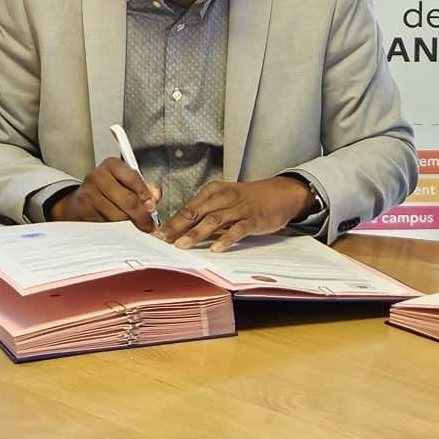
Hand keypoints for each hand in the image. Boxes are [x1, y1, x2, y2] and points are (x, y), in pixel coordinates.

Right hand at [48, 158, 158, 231]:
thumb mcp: (125, 182)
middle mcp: (97, 177)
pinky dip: (116, 231)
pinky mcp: (83, 213)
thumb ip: (144, 188)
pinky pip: (106, 226)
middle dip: (141, 215)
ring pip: (117, 216)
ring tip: (132, 226)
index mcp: (111, 165)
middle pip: (127, 199)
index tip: (152, 206)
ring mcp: (88, 195)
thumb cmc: (107, 191)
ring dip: (128, 225)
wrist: (78, 202)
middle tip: (148, 225)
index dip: (145, 194)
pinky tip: (119, 230)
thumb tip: (155, 197)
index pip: (133, 177)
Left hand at [154, 174, 314, 249]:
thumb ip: (205, 212)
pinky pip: (237, 229)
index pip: (188, 207)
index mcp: (214, 191)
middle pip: (197, 212)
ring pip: (214, 220)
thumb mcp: (225, 199)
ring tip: (183, 245)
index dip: (171, 220)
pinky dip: (225, 239)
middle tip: (162, 240)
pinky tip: (216, 248)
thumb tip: (180, 230)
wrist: (281, 193)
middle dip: (177, 226)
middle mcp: (225, 197)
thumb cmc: (250, 198)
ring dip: (197, 233)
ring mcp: (240, 208)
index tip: (156, 233)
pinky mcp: (253, 219)